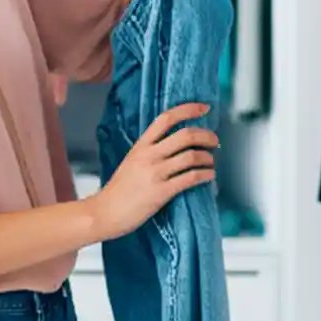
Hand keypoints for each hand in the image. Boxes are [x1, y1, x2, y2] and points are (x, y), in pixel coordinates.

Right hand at [86, 102, 217, 240]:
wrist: (106, 211)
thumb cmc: (119, 189)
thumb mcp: (132, 160)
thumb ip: (150, 150)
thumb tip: (176, 144)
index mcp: (141, 145)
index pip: (166, 118)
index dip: (188, 110)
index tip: (204, 108)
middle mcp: (149, 155)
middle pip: (185, 135)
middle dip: (206, 135)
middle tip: (214, 140)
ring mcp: (156, 173)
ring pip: (192, 156)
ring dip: (208, 157)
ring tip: (210, 162)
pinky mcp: (162, 192)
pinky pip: (191, 178)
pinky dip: (205, 174)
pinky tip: (209, 176)